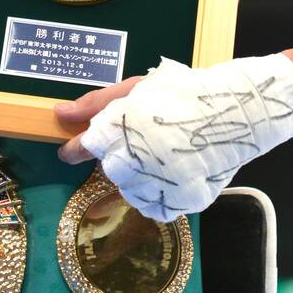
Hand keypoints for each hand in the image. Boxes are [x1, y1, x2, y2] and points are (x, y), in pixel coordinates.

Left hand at [61, 53, 292, 222]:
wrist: (235, 111)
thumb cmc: (181, 94)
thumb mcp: (135, 88)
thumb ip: (95, 103)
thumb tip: (58, 113)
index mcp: (119, 135)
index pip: (82, 149)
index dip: (75, 149)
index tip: (71, 150)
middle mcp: (134, 165)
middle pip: (108, 170)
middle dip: (115, 158)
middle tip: (139, 140)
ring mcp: (157, 187)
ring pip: (129, 190)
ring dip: (134, 176)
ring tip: (157, 152)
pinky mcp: (178, 201)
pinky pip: (154, 204)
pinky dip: (154, 192)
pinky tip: (166, 171)